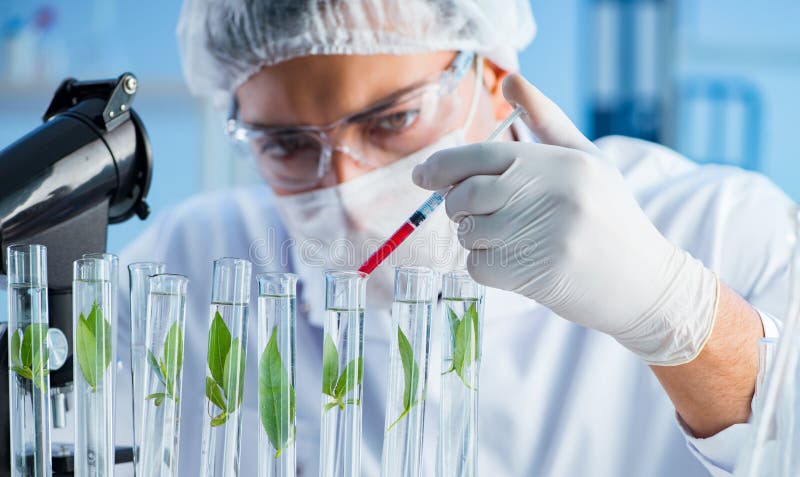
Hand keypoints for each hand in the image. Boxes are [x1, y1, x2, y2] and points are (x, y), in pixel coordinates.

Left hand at [412, 75, 718, 364]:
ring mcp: (545, 238)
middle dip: (454, 203)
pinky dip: (482, 265)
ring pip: (470, 233)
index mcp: (564, 163)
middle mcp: (554, 195)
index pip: (484, 156)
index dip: (443, 165)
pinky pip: (478, 266)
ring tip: (499, 236)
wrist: (645, 283)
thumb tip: (508, 79)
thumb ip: (545, 119)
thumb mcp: (586, 159)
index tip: (420, 175)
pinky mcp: (535, 275)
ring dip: (471, 236)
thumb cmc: (609, 215)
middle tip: (463, 210)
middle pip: (468, 194)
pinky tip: (510, 261)